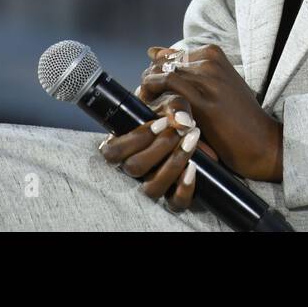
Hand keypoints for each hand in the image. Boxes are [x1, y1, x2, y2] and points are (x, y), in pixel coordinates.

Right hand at [98, 110, 219, 212]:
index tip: (163, 122)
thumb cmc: (173, 115)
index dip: (137, 138)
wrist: (193, 129)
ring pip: (152, 188)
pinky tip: (194, 167)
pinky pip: (175, 203)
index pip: (113, 152)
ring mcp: (152, 184)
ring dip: (173, 164)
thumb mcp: (172, 103)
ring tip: (191, 140)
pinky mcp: (172, 196)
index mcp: (122, 147)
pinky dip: (184, 188)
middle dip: (160, 147)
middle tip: (180, 130)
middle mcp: (134, 169)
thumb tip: (183, 122)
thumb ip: (176, 107)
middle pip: (134, 168)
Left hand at [139, 44, 282, 181]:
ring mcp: (208, 78)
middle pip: (162, 64)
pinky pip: (167, 86)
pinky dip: (154, 96)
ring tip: (147, 108)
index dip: (155, 74)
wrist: (260, 141)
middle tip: (145, 102)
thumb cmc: (237, 116)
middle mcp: (211, 61)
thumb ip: (185, 69)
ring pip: (161, 73)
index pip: (170, 56)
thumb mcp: (215, 85)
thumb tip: (152, 50)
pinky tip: (153, 111)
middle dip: (149, 82)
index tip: (151, 92)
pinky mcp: (203, 99)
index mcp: (214, 54)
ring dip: (148, 91)